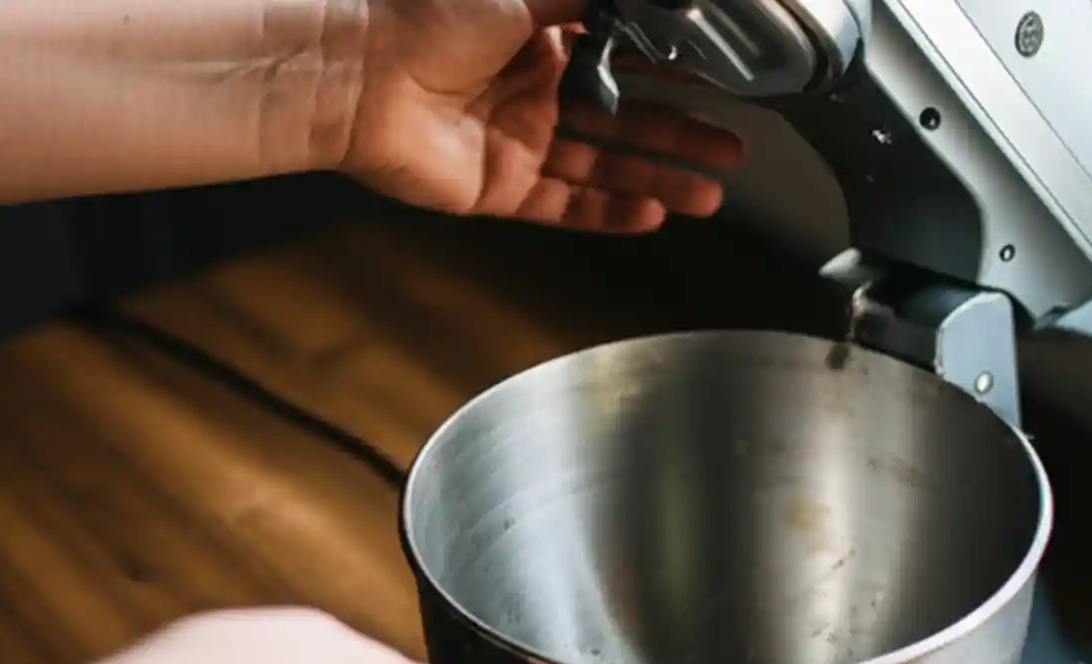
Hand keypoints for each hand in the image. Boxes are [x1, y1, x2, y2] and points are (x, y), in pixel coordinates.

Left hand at [344, 0, 744, 233]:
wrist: (353, 74)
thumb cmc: (430, 16)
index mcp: (542, 34)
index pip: (626, 55)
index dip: (677, 69)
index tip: (728, 78)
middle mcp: (534, 87)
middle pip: (624, 116)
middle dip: (682, 132)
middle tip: (738, 145)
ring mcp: (517, 140)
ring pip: (603, 164)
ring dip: (658, 177)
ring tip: (712, 192)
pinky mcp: (498, 186)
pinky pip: (564, 203)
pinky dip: (607, 211)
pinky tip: (653, 216)